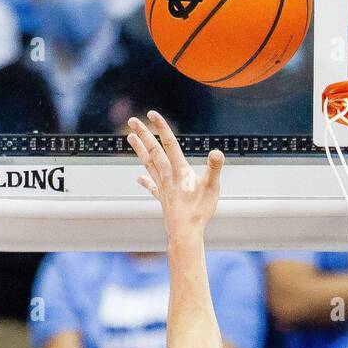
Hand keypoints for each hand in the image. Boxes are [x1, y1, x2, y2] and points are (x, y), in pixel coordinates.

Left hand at [127, 111, 223, 239]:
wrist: (185, 234)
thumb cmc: (199, 212)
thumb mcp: (212, 189)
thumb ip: (214, 169)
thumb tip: (217, 152)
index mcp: (180, 171)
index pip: (169, 144)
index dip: (161, 127)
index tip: (152, 113)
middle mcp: (168, 177)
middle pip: (154, 151)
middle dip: (143, 134)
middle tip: (132, 121)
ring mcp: (163, 188)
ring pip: (149, 165)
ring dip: (139, 150)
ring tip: (130, 138)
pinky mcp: (163, 200)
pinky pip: (152, 187)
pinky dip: (145, 181)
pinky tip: (139, 178)